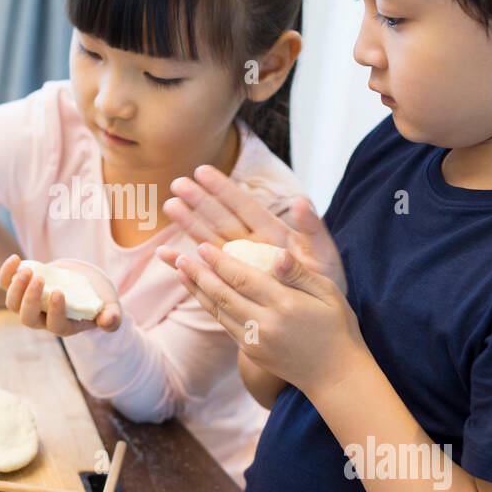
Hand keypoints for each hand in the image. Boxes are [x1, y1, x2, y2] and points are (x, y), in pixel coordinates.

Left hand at [0, 254, 121, 336]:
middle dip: (30, 300)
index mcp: (64, 325)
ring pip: (13, 303)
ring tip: (27, 270)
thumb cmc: (99, 297)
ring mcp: (30, 303)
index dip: (55, 312)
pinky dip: (7, 273)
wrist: (85, 281)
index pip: (55, 325)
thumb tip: (108, 321)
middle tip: (39, 279)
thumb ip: (111, 317)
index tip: (59, 292)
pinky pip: (7, 284)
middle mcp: (43, 319)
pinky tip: (15, 258)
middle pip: (28, 318)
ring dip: (16, 287)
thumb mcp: (110, 306)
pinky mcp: (23, 286)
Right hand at [157, 164, 346, 295]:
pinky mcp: (231, 284)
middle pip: (221, 219)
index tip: (202, 171)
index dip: (224, 189)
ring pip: (209, 240)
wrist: (321, 321)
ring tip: (169, 207)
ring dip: (189, 224)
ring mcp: (240, 264)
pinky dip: (185, 265)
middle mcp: (252, 246)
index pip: (245, 207)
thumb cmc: (326, 284)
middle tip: (177, 184)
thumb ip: (313, 230)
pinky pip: (205, 272)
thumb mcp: (325, 256)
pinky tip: (165, 257)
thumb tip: (301, 201)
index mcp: (273, 235)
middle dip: (200, 201)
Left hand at [169, 241, 365, 396]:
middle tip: (178, 255)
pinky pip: (224, 325)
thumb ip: (299, 273)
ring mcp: (255, 341)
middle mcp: (265, 324)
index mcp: (285, 305)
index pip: (244, 279)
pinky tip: (200, 294)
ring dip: (196, 290)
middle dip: (199, 274)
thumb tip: (276, 254)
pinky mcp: (251, 352)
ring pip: (218, 311)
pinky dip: (209, 307)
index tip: (202, 246)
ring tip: (179, 271)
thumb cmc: (337, 327)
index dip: (220, 262)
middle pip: (223, 295)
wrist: (335, 375)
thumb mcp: (328, 293)